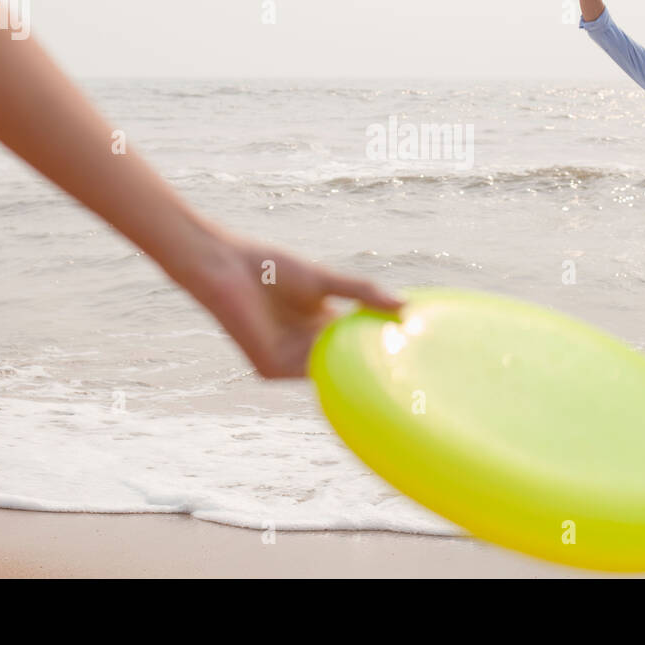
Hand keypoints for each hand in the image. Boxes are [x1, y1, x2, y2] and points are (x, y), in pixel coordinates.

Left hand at [176, 231, 403, 377]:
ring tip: (395, 376)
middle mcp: (305, 346)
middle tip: (416, 374)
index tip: (417, 350)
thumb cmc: (271, 267)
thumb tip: (405, 306)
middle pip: (347, 362)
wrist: (227, 268)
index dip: (383, 345)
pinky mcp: (271, 369)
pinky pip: (306, 377)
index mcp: (320, 324)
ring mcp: (288, 361)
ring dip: (357, 373)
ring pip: (330, 373)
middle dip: (376, 366)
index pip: (357, 342)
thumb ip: (363, 294)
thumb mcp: (326, 281)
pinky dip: (331, 374)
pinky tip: (356, 372)